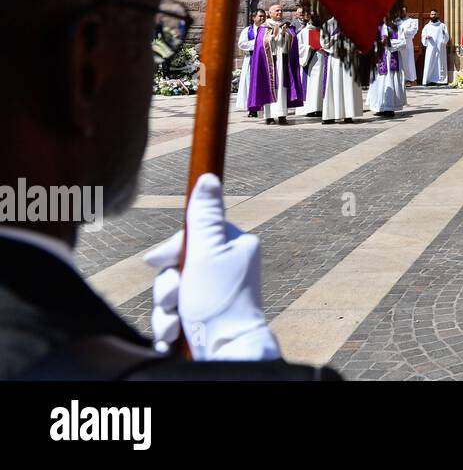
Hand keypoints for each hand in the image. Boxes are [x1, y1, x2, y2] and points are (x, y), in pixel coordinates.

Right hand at [143, 174, 280, 360]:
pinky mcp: (199, 322)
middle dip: (167, 285)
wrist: (226, 351)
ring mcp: (210, 297)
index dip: (171, 251)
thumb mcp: (208, 251)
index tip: (162, 261)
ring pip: (168, 294)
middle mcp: (224, 270)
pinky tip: (175, 336)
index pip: (190, 236)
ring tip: (178, 323)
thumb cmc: (219, 300)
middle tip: (176, 297)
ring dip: (165, 310)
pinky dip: (168, 328)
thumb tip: (208, 177)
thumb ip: (204, 215)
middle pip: (175, 266)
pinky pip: (170, 317)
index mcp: (233, 248)